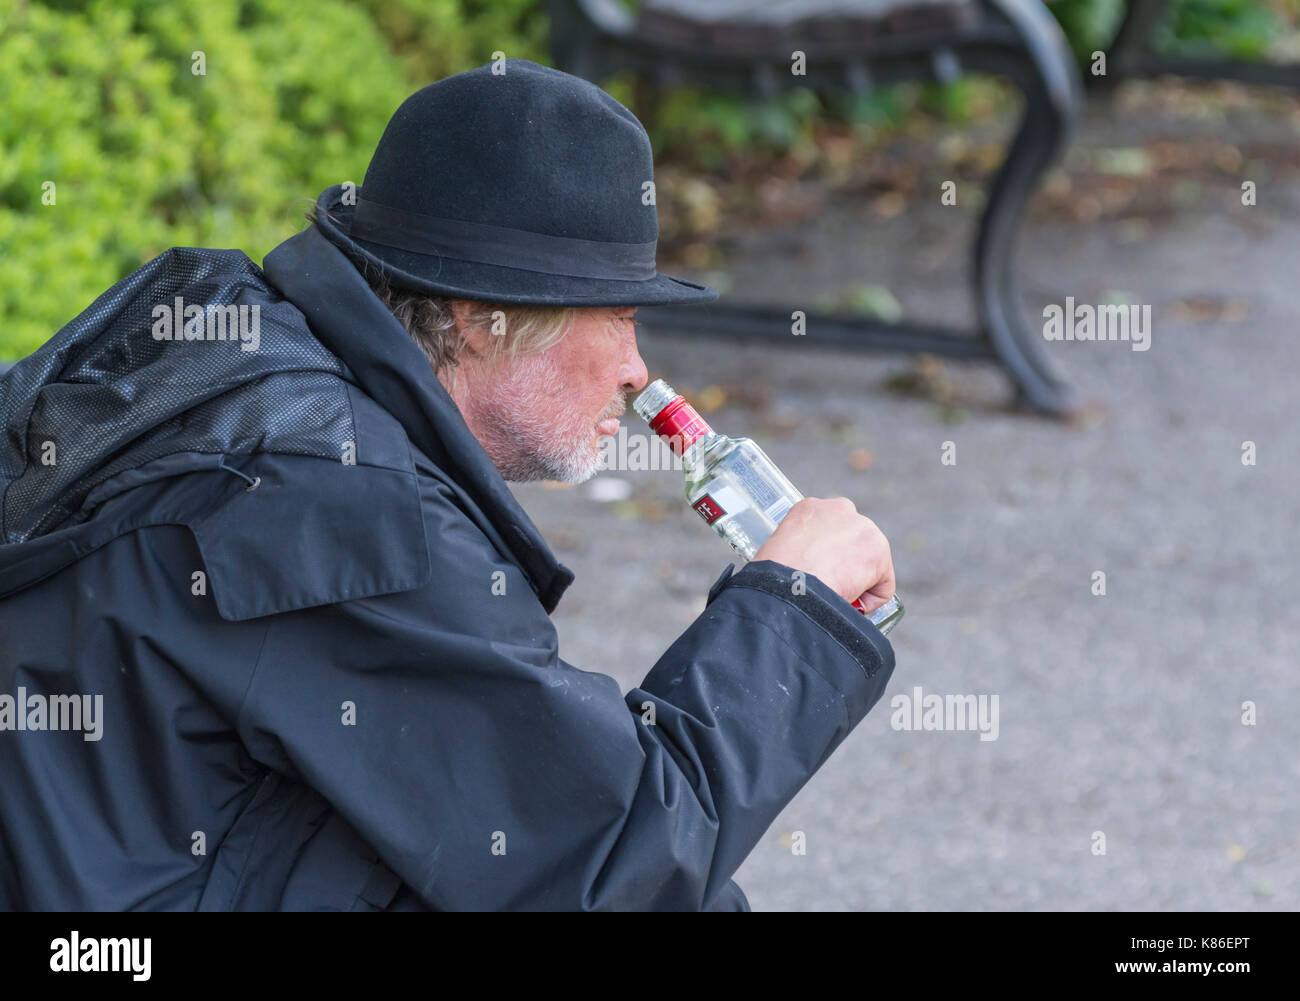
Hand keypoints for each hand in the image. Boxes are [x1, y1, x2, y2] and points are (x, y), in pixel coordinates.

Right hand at [754, 497, 895, 612]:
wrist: (787, 584)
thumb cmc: (774, 576)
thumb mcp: (780, 552)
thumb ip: (800, 550)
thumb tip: (809, 570)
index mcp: (811, 508)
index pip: (829, 531)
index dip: (826, 556)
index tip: (819, 574)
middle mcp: (840, 509)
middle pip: (854, 541)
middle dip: (846, 564)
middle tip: (831, 586)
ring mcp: (862, 527)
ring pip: (870, 561)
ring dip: (858, 581)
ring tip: (837, 595)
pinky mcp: (878, 550)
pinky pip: (882, 584)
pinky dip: (871, 599)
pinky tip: (851, 602)